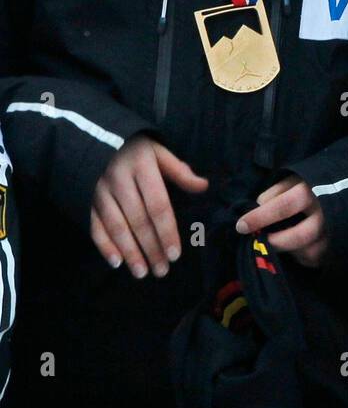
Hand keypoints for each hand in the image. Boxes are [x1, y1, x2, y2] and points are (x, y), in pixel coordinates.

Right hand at [91, 135, 208, 278]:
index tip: (175, 254)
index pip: (158, 205)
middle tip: (162, 271)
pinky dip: (104, 245)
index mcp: (142, 167)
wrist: (94, 134)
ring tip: (142, 272)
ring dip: (130, 252)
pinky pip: (94, 225)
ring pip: (117, 227)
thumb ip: (179, 170)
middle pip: (138, 220)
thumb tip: (203, 186)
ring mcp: (100, 190)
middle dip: (151, 248)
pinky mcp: (85, 198)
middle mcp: (120, 180)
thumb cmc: (134, 147)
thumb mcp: (158, 151)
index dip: (167, 231)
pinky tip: (116, 262)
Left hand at [235, 175, 329, 267]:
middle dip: (275, 242)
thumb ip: (278, 190)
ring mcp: (336, 232)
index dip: (260, 217)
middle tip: (260, 241)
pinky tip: (295, 249)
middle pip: (299, 236)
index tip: (241, 226)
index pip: (283, 206)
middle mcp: (326, 215)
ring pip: (310, 252)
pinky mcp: (339, 246)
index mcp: (313, 193)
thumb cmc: (318, 181)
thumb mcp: (298, 177)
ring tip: (279, 243)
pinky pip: (318, 259)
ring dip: (290, 251)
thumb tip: (258, 205)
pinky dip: (302, 257)